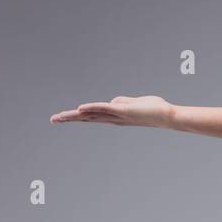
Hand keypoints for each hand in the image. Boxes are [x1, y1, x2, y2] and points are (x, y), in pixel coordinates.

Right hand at [50, 95, 172, 127]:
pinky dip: (92, 108)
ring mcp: (118, 116)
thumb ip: (123, 102)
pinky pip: (105, 109)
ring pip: (92, 115)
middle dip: (70, 118)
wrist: (168, 116)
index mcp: (115, 117)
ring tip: (59, 117)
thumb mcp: (134, 104)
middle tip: (53, 120)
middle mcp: (113, 119)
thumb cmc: (154, 110)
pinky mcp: (124, 111)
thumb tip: (112, 102)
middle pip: (87, 118)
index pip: (92, 116)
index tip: (62, 117)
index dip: (77, 116)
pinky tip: (80, 108)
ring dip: (75, 115)